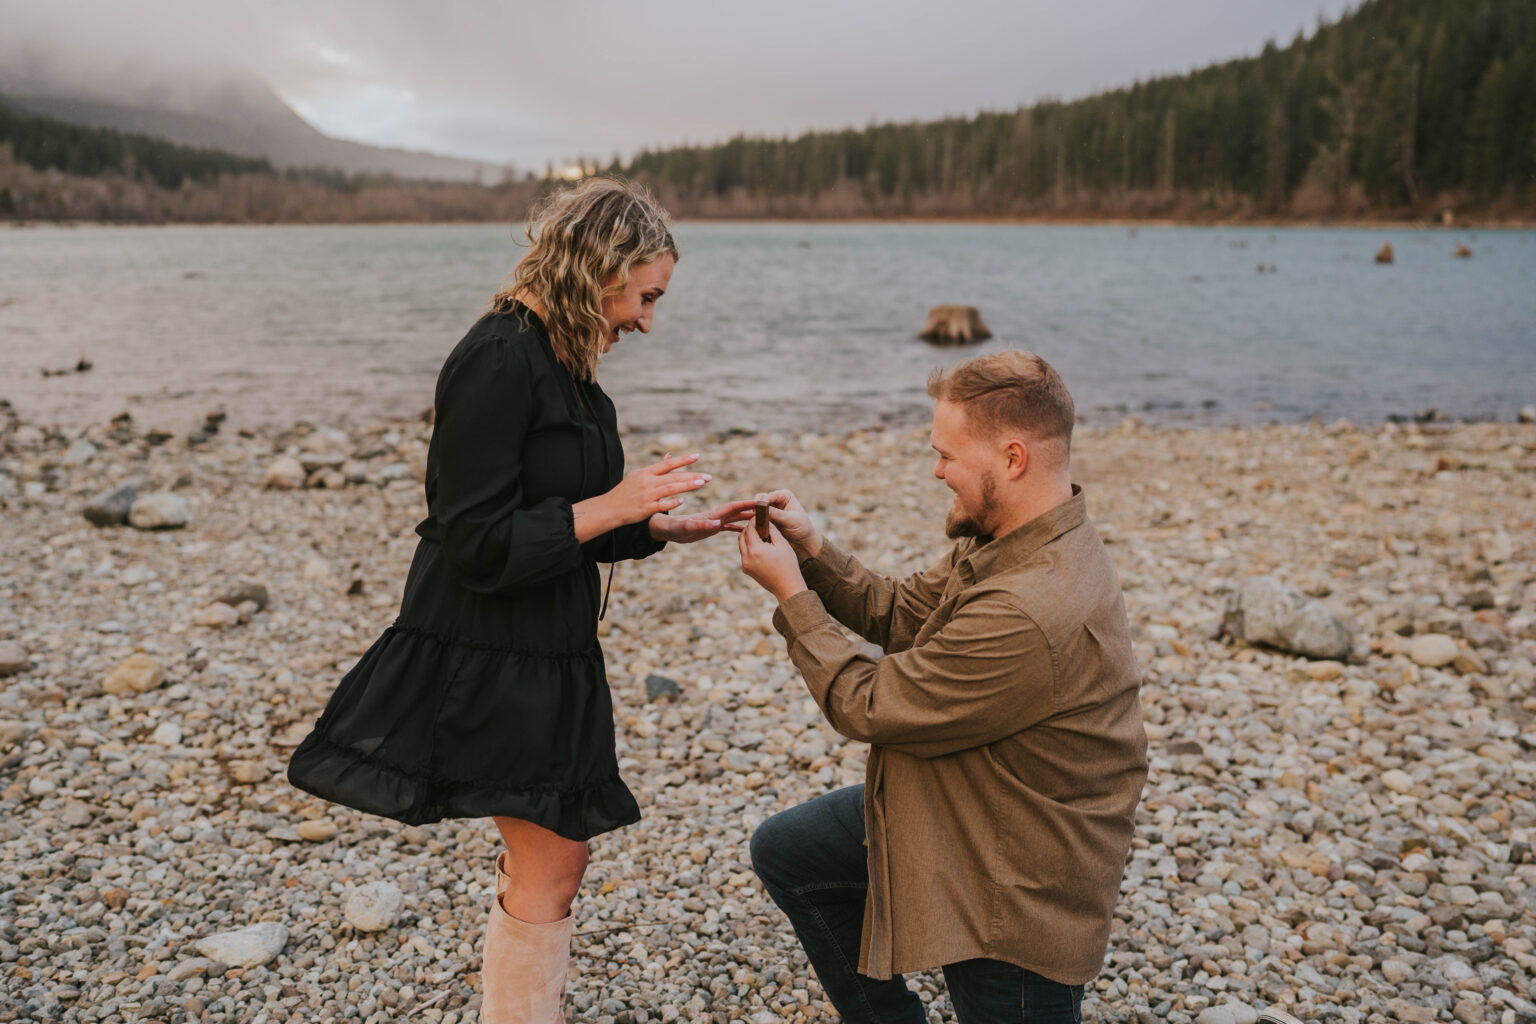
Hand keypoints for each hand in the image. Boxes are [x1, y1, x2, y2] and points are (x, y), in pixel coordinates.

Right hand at [574, 453, 710, 540]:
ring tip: (702, 484)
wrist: (610, 508)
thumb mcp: (638, 476)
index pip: (667, 464)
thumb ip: (656, 469)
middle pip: (673, 477)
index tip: (698, 456)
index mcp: (646, 472)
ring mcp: (647, 495)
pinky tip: (683, 501)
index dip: (683, 460)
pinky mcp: (646, 509)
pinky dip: (672, 502)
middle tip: (708, 476)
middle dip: (692, 476)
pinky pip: (662, 505)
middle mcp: (647, 482)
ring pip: (670, 489)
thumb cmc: (626, 491)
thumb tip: (670, 456)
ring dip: (687, 486)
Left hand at [650, 498, 758, 542]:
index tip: (760, 502)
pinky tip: (745, 531)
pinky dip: (737, 528)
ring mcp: (712, 521)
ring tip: (762, 519)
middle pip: (737, 510)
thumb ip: (700, 525)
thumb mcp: (685, 529)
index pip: (732, 507)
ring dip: (747, 518)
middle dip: (751, 509)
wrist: (663, 529)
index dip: (746, 504)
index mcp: (710, 515)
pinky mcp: (709, 528)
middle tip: (768, 509)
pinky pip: (727, 527)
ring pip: (734, 518)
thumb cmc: (672, 528)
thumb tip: (717, 524)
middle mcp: (714, 516)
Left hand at [738, 517, 807, 602]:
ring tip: (760, 534)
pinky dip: (749, 547)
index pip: (749, 528)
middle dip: (749, 528)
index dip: (754, 520)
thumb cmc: (788, 565)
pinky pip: (744, 554)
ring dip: (748, 537)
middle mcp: (747, 557)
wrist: (787, 587)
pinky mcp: (746, 570)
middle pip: (742, 535)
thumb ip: (772, 530)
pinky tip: (760, 546)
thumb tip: (766, 520)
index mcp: (756, 549)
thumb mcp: (782, 544)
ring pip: (741, 544)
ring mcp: (745, 565)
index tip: (759, 516)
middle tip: (759, 524)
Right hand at [755, 489, 821, 558]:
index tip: (758, 510)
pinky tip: (754, 527)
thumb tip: (762, 509)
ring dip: (755, 515)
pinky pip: (757, 518)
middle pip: (760, 500)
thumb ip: (777, 514)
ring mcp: (770, 509)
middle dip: (756, 507)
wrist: (803, 542)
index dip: (762, 502)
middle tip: (754, 517)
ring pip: (756, 509)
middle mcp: (776, 500)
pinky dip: (755, 521)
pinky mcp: (766, 518)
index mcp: (785, 496)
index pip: (770, 496)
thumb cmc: (802, 529)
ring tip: (754, 523)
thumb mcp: (790, 521)